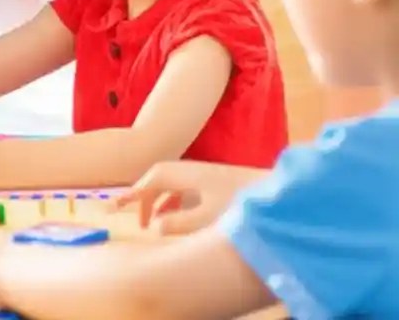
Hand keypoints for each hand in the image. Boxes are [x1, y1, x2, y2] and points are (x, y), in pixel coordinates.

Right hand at [114, 160, 266, 234]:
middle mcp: (196, 172)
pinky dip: (176, 202)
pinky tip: (181, 218)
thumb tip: (155, 227)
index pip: (152, 180)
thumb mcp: (207, 218)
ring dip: (160, 201)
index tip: (115, 206)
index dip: (133, 194)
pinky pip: (187, 190)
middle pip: (159, 178)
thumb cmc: (243, 204)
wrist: (283, 194)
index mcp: (189, 175)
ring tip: (154, 222)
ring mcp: (209, 177)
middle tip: (138, 220)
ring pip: (174, 184)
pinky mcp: (221, 184)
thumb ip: (177, 224)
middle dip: (144, 198)